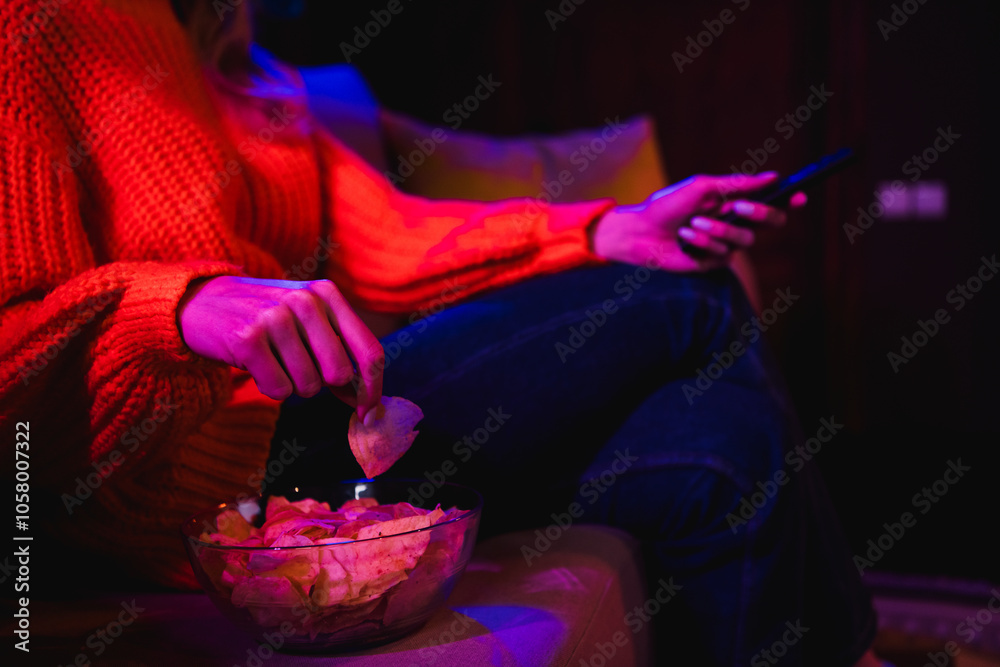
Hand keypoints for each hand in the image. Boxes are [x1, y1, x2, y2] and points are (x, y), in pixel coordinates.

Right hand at [178, 276, 383, 419]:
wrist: (201, 301)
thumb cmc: (265, 319)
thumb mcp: (305, 321)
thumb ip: (339, 352)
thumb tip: (367, 402)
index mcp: (327, 295)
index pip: (369, 351)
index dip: (373, 389)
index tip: (369, 414)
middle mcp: (306, 301)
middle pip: (339, 374)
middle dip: (321, 383)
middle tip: (295, 367)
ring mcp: (276, 318)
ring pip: (308, 386)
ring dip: (291, 384)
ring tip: (272, 359)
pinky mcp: (249, 339)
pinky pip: (279, 390)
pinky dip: (269, 388)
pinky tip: (256, 365)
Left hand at [589, 172, 805, 271]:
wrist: (641, 231)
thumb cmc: (668, 205)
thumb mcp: (701, 188)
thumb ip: (738, 184)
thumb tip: (773, 177)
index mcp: (735, 201)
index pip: (771, 201)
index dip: (790, 200)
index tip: (801, 196)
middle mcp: (736, 222)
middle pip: (771, 222)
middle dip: (760, 214)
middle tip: (740, 208)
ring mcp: (726, 244)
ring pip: (745, 239)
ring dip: (718, 229)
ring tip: (692, 223)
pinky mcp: (714, 262)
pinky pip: (722, 253)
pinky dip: (702, 242)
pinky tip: (684, 238)